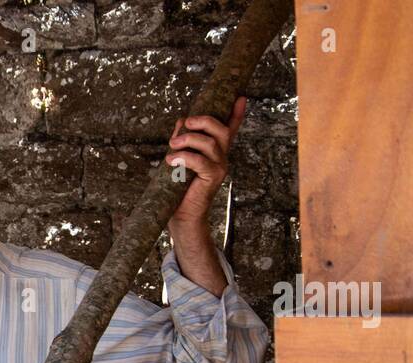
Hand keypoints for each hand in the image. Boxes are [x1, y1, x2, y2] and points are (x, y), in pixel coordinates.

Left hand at [166, 96, 245, 225]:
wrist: (181, 215)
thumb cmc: (178, 188)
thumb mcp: (178, 158)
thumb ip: (182, 140)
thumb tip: (182, 120)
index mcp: (215, 151)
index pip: (230, 129)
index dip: (237, 114)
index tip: (241, 97)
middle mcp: (221, 157)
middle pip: (221, 130)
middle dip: (203, 121)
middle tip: (185, 123)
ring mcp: (220, 167)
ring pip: (210, 143)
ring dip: (188, 140)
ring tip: (172, 145)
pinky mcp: (213, 178)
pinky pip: (200, 161)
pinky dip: (184, 157)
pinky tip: (171, 161)